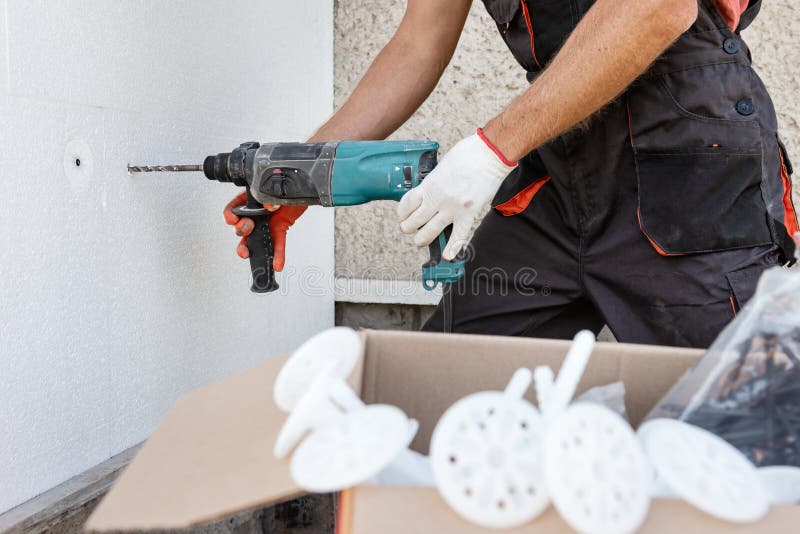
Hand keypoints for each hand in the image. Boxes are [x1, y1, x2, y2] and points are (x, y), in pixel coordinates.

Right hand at [223, 192, 306, 270]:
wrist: (302, 189)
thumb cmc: (286, 185)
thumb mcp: (275, 185)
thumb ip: (269, 194)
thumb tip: (269, 205)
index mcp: (249, 199)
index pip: (233, 209)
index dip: (230, 215)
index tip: (233, 219)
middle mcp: (255, 213)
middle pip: (240, 226)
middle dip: (240, 229)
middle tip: (247, 227)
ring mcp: (266, 223)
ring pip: (254, 239)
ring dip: (249, 248)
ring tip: (248, 253)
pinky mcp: (279, 230)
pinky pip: (277, 244)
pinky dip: (277, 255)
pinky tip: (277, 264)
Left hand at [397, 128, 515, 259]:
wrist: (491, 154)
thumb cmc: (468, 154)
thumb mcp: (442, 165)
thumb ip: (433, 181)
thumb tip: (427, 191)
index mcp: (430, 184)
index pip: (407, 204)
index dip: (402, 212)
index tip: (402, 215)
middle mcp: (438, 198)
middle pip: (414, 221)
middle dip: (408, 227)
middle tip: (408, 228)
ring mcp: (453, 209)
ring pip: (430, 232)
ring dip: (421, 239)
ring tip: (419, 240)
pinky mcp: (469, 214)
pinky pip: (459, 237)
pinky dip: (452, 249)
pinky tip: (447, 256)